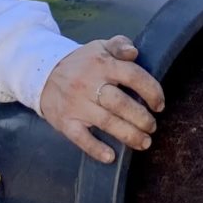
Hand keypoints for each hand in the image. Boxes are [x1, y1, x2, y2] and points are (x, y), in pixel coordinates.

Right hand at [38, 36, 165, 163]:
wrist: (42, 74)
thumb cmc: (81, 63)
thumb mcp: (99, 47)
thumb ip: (119, 45)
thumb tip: (134, 52)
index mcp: (102, 65)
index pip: (133, 76)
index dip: (151, 91)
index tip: (159, 105)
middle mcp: (89, 84)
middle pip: (121, 103)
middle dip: (142, 118)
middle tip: (152, 126)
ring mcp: (76, 105)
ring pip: (107, 122)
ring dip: (129, 135)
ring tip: (144, 142)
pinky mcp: (65, 121)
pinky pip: (81, 138)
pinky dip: (96, 149)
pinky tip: (111, 157)